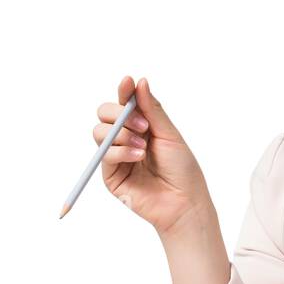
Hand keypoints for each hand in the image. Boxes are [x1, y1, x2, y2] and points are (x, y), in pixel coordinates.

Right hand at [91, 76, 212, 235]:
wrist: (184, 202)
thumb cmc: (183, 170)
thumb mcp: (170, 135)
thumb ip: (152, 110)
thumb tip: (140, 82)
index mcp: (143, 127)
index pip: (126, 103)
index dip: (124, 91)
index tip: (128, 82)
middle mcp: (127, 139)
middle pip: (105, 114)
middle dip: (119, 113)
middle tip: (143, 125)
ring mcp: (117, 157)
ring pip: (99, 131)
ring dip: (121, 134)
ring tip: (142, 147)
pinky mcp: (110, 175)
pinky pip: (104, 154)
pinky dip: (119, 151)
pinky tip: (137, 157)